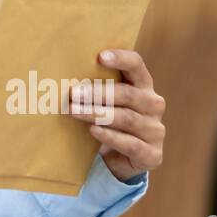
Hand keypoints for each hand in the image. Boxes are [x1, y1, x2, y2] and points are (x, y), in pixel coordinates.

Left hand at [67, 49, 164, 182]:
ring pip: (127, 118)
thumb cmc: (108, 121)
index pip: (136, 65)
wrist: (120, 159)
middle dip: (99, 93)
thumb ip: (95, 87)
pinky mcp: (152, 154)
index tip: (100, 57)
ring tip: (75, 111)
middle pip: (128, 94)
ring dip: (98, 114)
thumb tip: (61, 74)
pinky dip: (110, 136)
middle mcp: (153, 105)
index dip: (121, 59)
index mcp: (143, 85)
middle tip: (74, 93)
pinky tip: (92, 130)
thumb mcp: (104, 101)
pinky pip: (130, 144)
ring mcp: (155, 130)